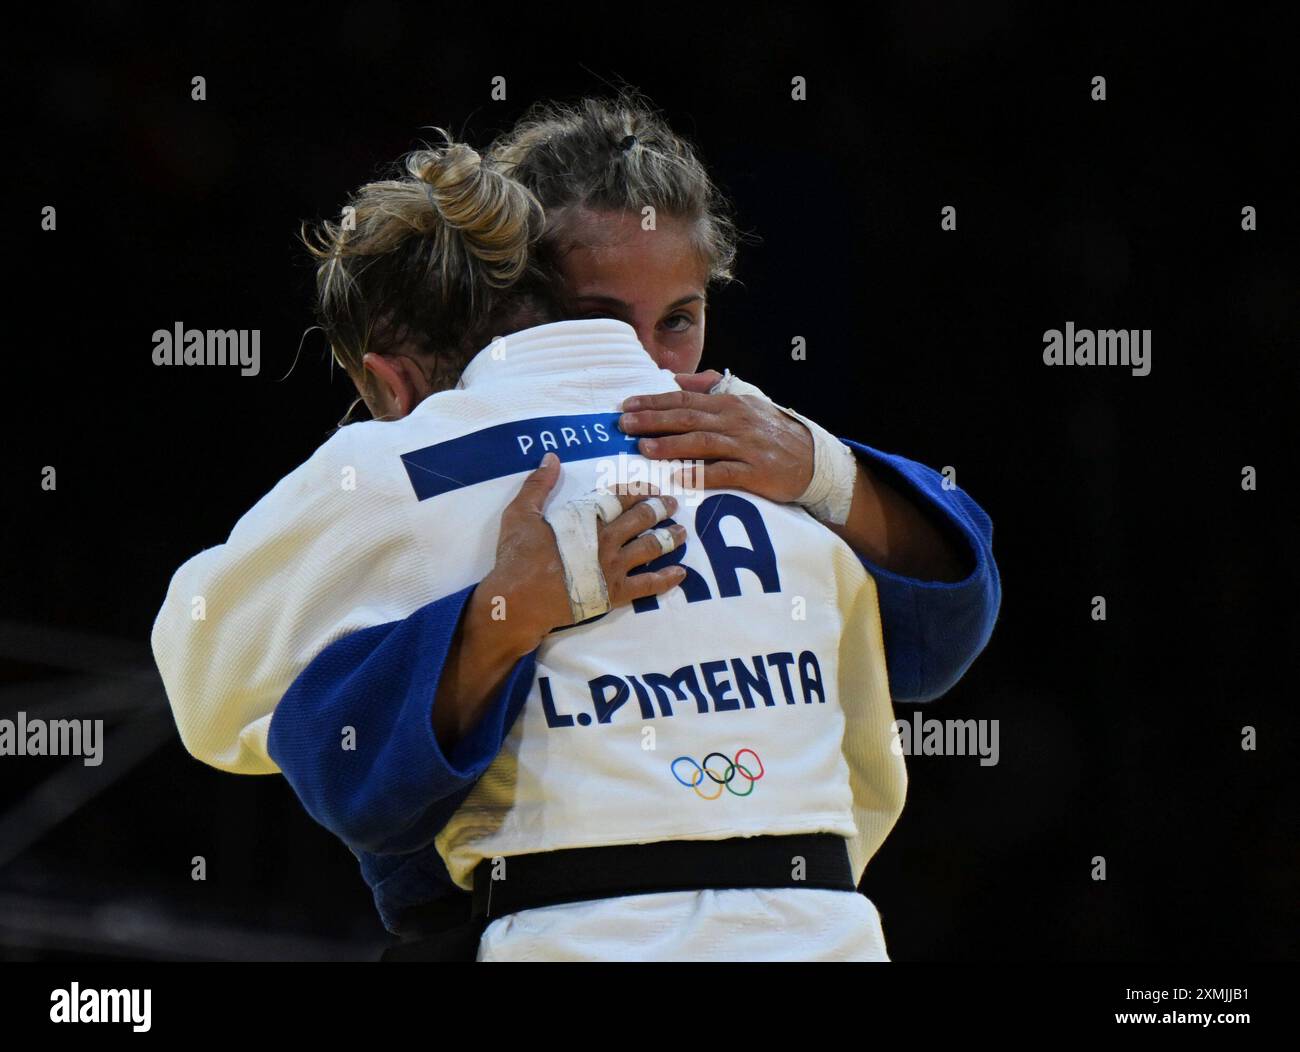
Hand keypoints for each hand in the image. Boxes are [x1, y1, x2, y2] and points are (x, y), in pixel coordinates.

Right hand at [481, 452, 686, 654]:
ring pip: (650, 547)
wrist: (517, 601)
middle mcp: (606, 540)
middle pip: (642, 518)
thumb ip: (538, 484)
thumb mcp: (521, 513)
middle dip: (660, 509)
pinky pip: (648, 585)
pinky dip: (667, 578)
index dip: (638, 490)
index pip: (620, 498)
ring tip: (682, 532)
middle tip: (672, 504)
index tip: (650, 487)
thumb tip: (551, 457)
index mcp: (586, 518)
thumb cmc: (516, 557)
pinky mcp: (615, 594)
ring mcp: (613, 567)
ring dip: (670, 538)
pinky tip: (681, 573)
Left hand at [618, 374, 815, 503]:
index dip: (653, 402)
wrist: (812, 459)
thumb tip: (675, 379)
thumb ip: (709, 390)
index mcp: (728, 404)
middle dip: (653, 421)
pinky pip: (724, 473)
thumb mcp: (744, 403)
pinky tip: (679, 477)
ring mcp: (745, 446)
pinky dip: (701, 475)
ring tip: (644, 449)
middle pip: (687, 418)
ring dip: (670, 445)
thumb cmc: (771, 432)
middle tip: (625, 425)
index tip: (626, 406)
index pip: (684, 400)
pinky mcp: (755, 472)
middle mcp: (735, 421)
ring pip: (702, 443)